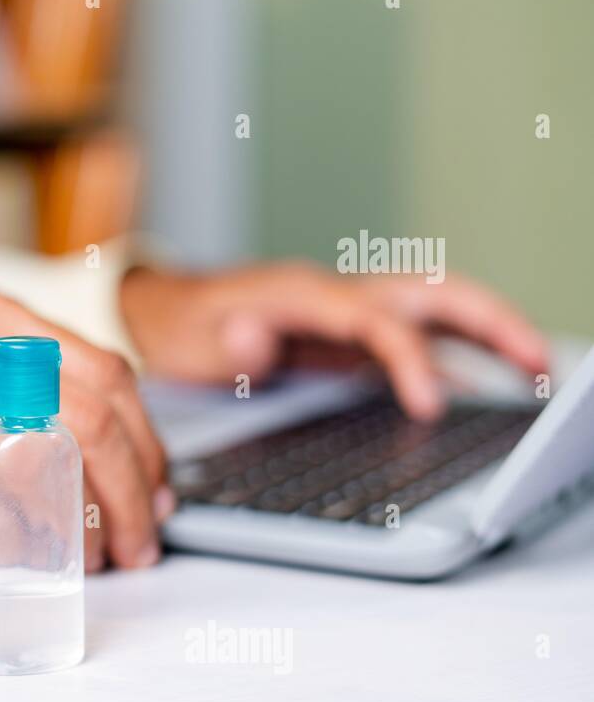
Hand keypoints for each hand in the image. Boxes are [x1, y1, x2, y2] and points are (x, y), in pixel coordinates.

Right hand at [0, 279, 168, 569]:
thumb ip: (19, 378)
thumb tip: (119, 445)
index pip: (100, 371)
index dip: (146, 441)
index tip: (154, 485)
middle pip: (85, 419)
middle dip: (133, 490)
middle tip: (140, 534)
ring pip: (45, 468)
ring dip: (91, 528)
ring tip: (98, 554)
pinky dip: (32, 553)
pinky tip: (43, 565)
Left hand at [120, 261, 548, 418]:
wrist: (161, 313)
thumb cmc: (179, 328)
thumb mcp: (189, 340)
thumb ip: (227, 342)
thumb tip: (254, 336)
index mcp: (304, 295)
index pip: (377, 321)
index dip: (410, 360)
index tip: (433, 407)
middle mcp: (336, 295)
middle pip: (431, 295)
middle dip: (491, 322)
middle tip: (539, 363)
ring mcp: (347, 315)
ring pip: (435, 314)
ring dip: (489, 335)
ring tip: (538, 372)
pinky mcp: (347, 339)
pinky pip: (413, 343)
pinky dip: (453, 361)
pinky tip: (484, 390)